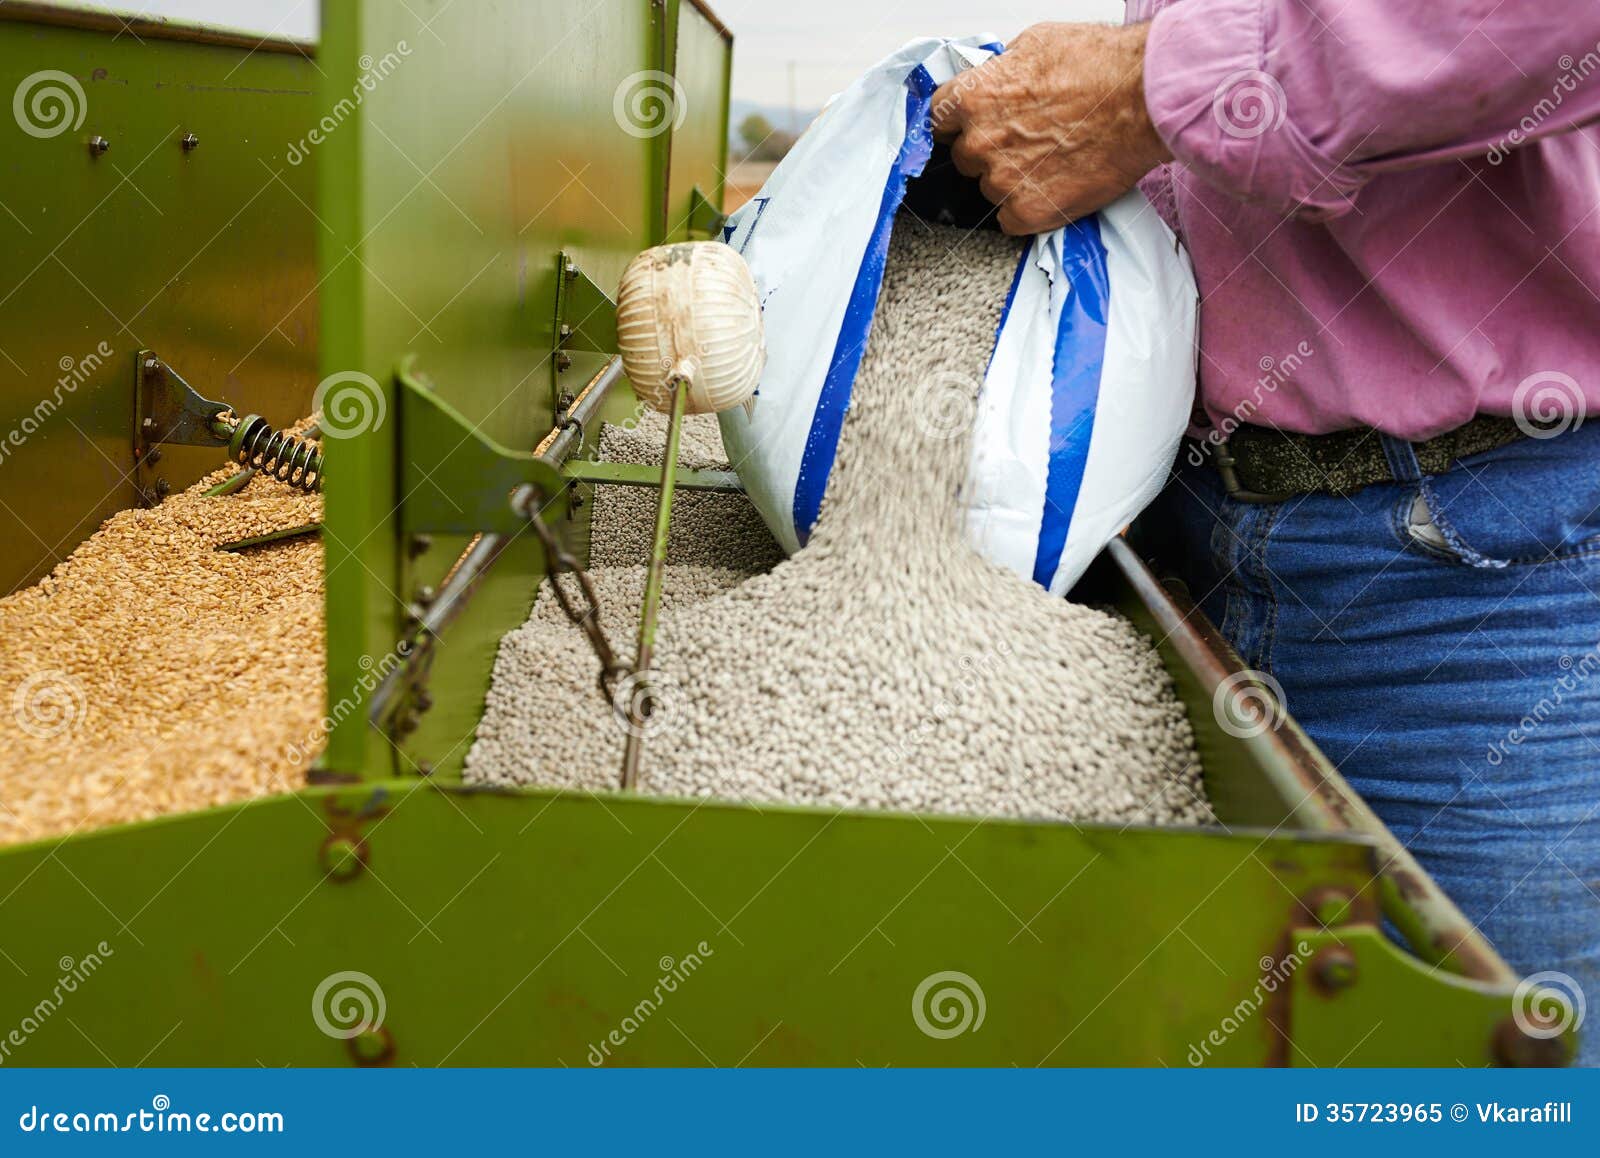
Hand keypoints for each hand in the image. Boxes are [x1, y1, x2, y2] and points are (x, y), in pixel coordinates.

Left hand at [930, 23, 1171, 234]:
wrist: (1143, 101)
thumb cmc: (1100, 66)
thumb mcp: (1037, 43)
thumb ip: (1002, 70)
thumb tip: (996, 78)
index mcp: (974, 98)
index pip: (938, 119)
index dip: (959, 122)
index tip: (973, 126)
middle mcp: (980, 142)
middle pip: (966, 156)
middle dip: (990, 150)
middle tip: (1029, 140)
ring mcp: (1001, 181)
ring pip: (991, 188)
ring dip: (1013, 179)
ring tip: (1053, 159)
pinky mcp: (1027, 212)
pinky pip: (1011, 219)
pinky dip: (1029, 208)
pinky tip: (1055, 186)